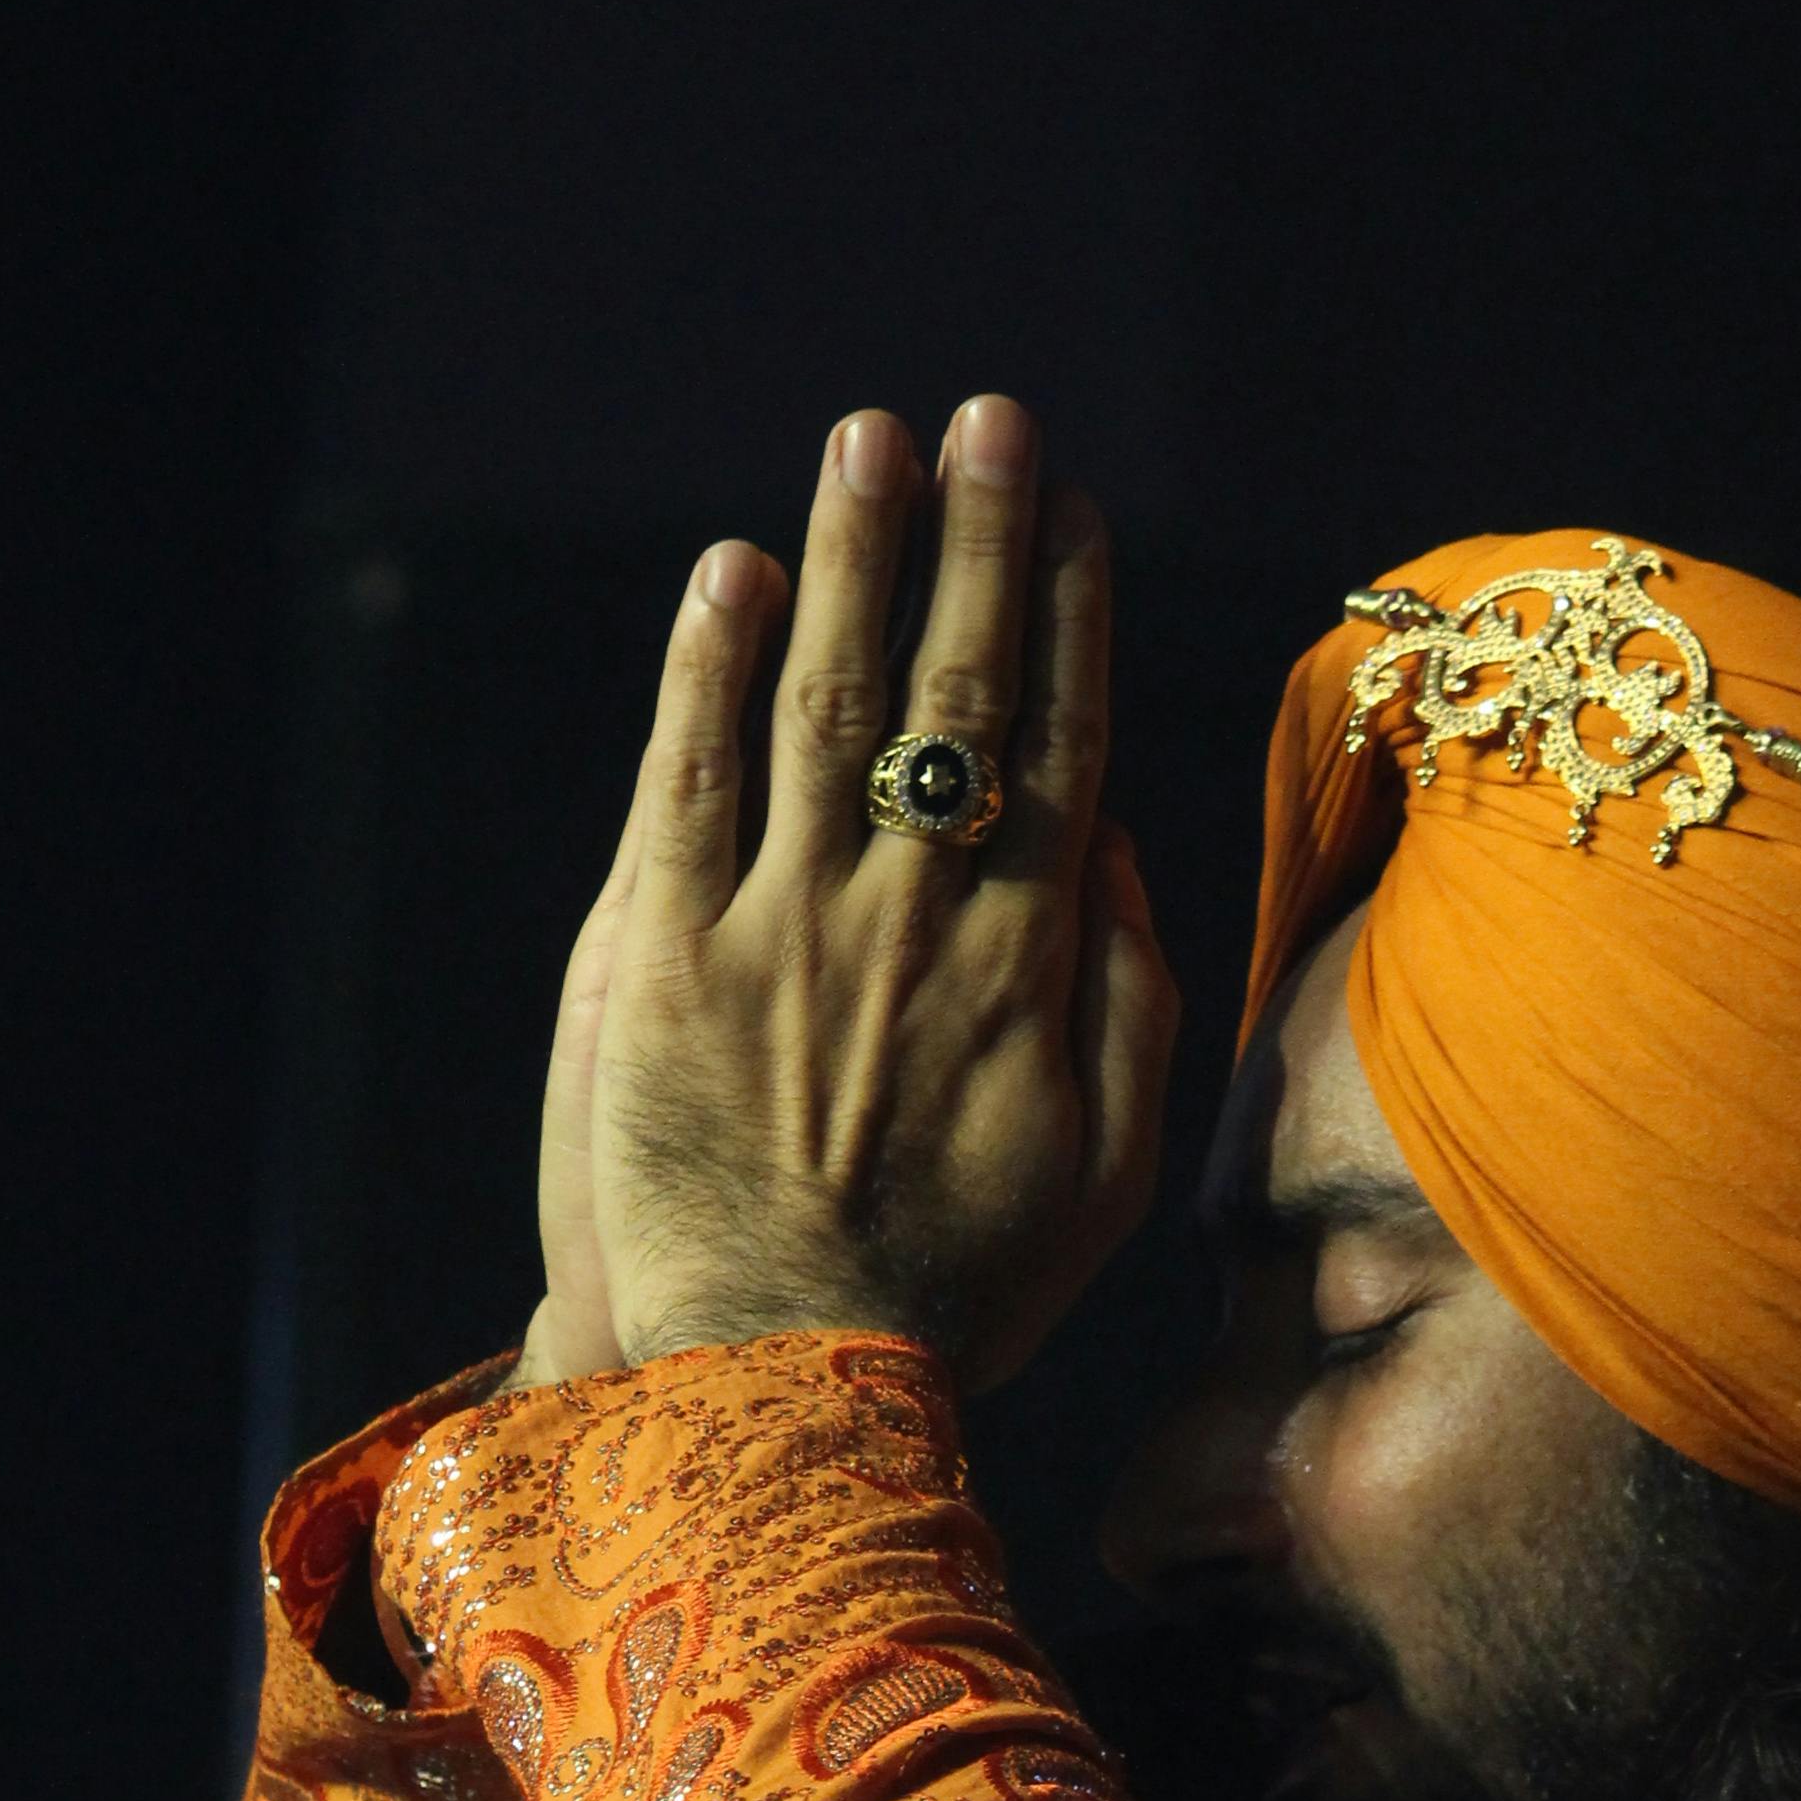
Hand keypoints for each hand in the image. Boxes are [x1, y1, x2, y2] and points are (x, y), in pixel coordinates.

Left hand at [521, 394, 1178, 1394]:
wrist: (785, 1382)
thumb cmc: (961, 1296)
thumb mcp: (1109, 1178)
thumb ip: (1132, 1005)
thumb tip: (1116, 848)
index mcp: (1031, 963)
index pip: (1058, 744)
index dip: (1064, 616)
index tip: (1070, 511)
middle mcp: (918, 919)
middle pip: (956, 693)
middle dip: (976, 541)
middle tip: (990, 418)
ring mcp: (789, 928)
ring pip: (829, 703)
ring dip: (855, 556)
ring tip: (872, 437)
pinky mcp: (668, 957)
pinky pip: (695, 782)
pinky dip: (716, 669)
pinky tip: (736, 574)